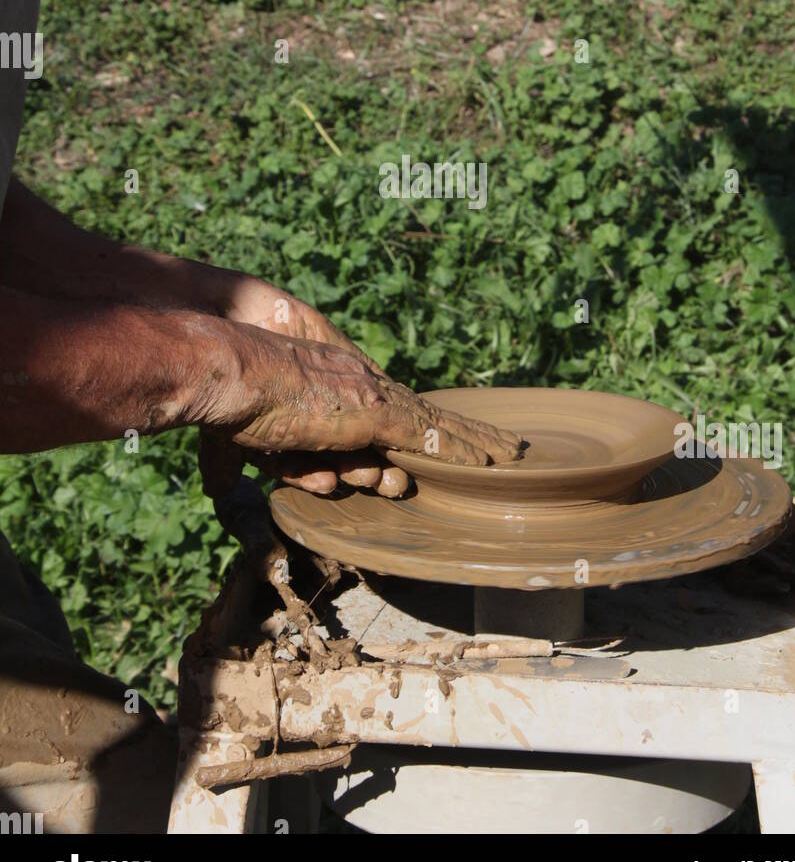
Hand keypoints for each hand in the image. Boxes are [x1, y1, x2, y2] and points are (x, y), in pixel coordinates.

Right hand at [203, 286, 523, 497]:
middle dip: (455, 432)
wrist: (229, 373)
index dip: (410, 423)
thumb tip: (221, 488)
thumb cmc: (225, 404)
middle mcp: (359, 385)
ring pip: (436, 423)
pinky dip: (462, 450)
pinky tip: (492, 460)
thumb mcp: (236, 441)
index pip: (382, 407)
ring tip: (506, 453)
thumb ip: (237, 460)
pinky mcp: (375, 416)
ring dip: (472, 441)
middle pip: (419, 411)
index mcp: (332, 386)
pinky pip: (431, 437)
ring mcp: (370, 400)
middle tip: (493, 448)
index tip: (427, 439)